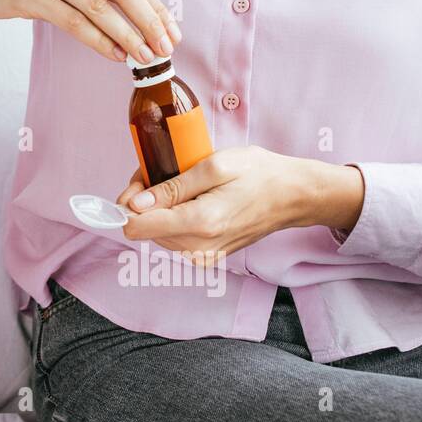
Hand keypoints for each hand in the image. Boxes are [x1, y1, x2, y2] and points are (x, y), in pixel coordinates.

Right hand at [0, 0, 181, 62]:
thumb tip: (135, 19)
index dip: (155, 6)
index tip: (172, 31)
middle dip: (149, 21)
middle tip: (165, 48)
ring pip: (99, 7)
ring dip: (127, 35)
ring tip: (144, 57)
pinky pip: (73, 20)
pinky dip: (98, 40)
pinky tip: (114, 54)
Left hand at [113, 147, 364, 267]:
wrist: (293, 196)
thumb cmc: (258, 174)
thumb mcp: (215, 166)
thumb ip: (172, 187)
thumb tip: (135, 203)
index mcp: (199, 223)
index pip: (137, 227)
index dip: (128, 202)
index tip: (141, 179)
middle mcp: (198, 248)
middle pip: (144, 228)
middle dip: (145, 199)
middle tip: (164, 171)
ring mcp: (204, 255)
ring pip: (157, 233)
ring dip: (159, 207)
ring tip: (181, 182)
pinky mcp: (207, 255)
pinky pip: (174, 237)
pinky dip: (174, 217)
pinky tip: (190, 197)